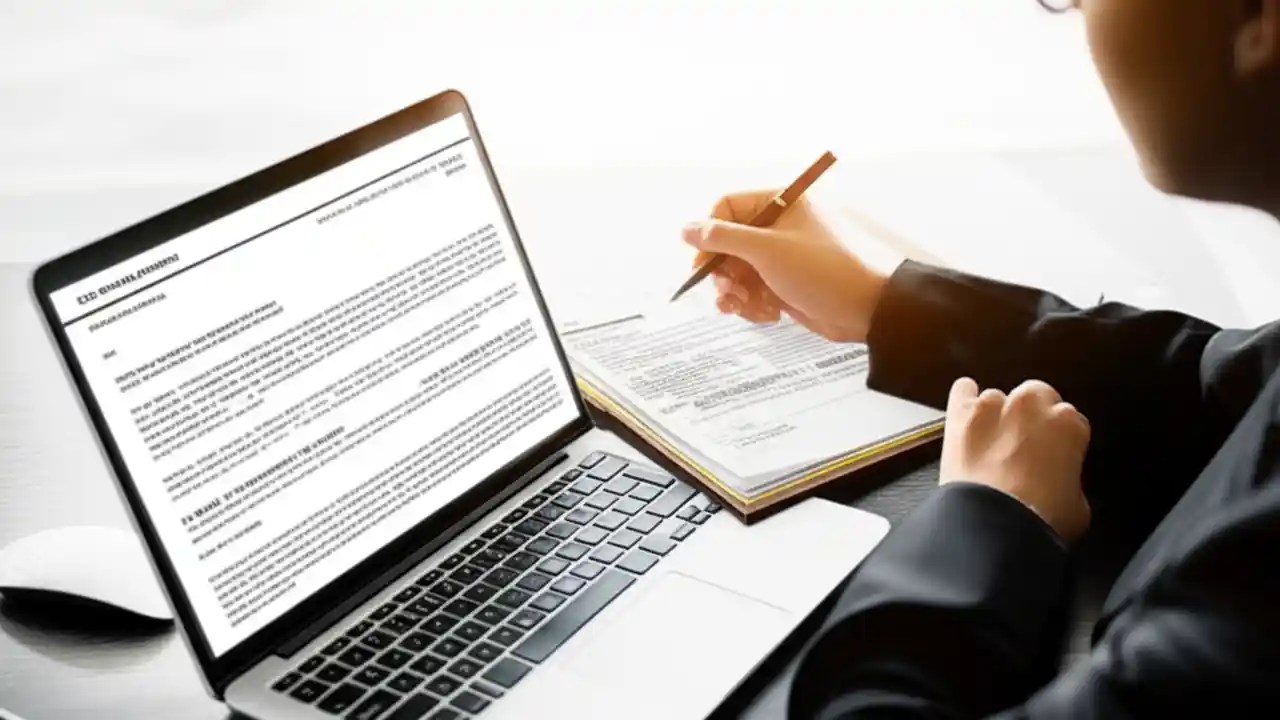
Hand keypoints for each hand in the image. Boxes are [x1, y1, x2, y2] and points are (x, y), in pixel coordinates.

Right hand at [682, 190, 887, 342]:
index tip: (702, 263)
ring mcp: (784, 257)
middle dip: (723, 272)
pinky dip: (754, 304)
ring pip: (739, 271)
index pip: (727, 208)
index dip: (710, 235)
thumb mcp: (768, 250)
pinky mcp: (788, 284)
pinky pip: (755, 290)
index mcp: (781, 203)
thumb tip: (686, 229)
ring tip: (745, 307)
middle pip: (729, 244)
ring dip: (736, 292)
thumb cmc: (825, 270)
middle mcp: (781, 226)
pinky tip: (767, 315)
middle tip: (727, 292)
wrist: (871, 309)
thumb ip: (723, 238)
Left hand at [940, 378, 1092, 541]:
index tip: (1052, 456)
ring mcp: (993, 404)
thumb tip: (1061, 482)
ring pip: (999, 397)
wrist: (994, 522)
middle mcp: (1033, 404)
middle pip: (1037, 396)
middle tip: (1024, 446)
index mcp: (1069, 424)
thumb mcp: (1078, 505)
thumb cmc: (1041, 517)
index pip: (1070, 421)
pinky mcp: (961, 412)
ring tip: (991, 444)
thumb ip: (1072, 480)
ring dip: (997, 415)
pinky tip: (964, 412)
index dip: (1060, 440)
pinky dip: (964, 398)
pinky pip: (962, 389)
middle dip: (1033, 416)